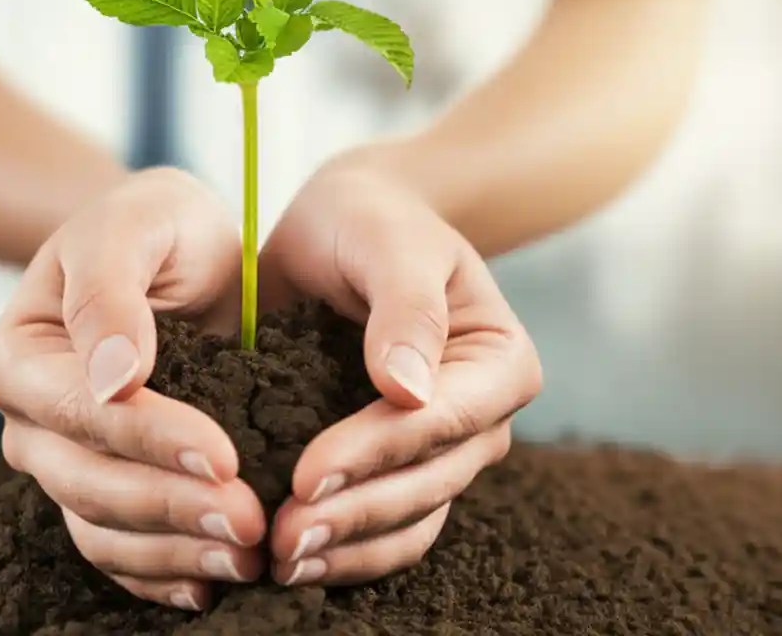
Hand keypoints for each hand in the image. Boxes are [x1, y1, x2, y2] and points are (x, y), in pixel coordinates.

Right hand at [0, 167, 264, 609]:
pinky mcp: (106, 496)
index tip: (224, 454)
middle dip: (171, 507)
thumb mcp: (137, 221)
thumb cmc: (157, 226)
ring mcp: (65, 466)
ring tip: (251, 555)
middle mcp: (30, 423)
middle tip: (252, 520)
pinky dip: (164, 576)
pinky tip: (216, 582)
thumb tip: (115, 376)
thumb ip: (110, 286)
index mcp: (17, 355)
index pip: (79, 412)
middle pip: (89, 485)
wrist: (183, 256)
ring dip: (176, 552)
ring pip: (105, 532)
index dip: (148, 438)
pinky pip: (122, 555)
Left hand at [258, 160, 542, 585]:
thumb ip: (406, 308)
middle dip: (356, 514)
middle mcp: (481, 418)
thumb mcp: (389, 241)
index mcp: (499, 362)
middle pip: (427, 483)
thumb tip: (408, 392)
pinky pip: (382, 527)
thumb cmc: (372, 221)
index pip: (442, 419)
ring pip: (407, 520)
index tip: (308, 475)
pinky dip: (342, 549)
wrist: (344, 229)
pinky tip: (289, 560)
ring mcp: (441, 451)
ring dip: (348, 548)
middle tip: (285, 536)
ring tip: (282, 561)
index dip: (376, 452)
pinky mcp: (395, 470)